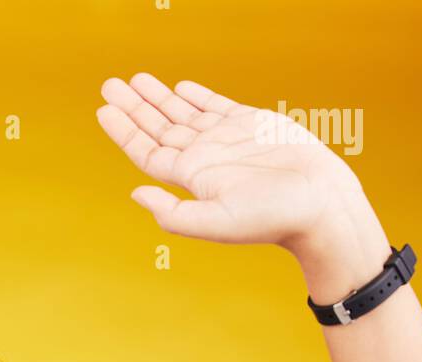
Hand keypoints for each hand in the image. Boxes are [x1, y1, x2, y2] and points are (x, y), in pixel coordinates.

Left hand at [96, 73, 376, 258]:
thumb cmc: (271, 218)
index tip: (103, 109)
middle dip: (134, 107)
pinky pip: (216, 106)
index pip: (147, 152)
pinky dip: (197, 96)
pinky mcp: (251, 125)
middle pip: (159, 129)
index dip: (124, 131)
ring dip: (158, 97)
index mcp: (192, 179)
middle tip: (109, 84)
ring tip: (135, 80)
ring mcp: (226, 140)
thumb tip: (135, 193)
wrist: (319, 202)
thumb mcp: (216, 221)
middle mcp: (204, 158)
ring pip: (183, 114)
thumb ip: (174, 213)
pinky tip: (180, 88)